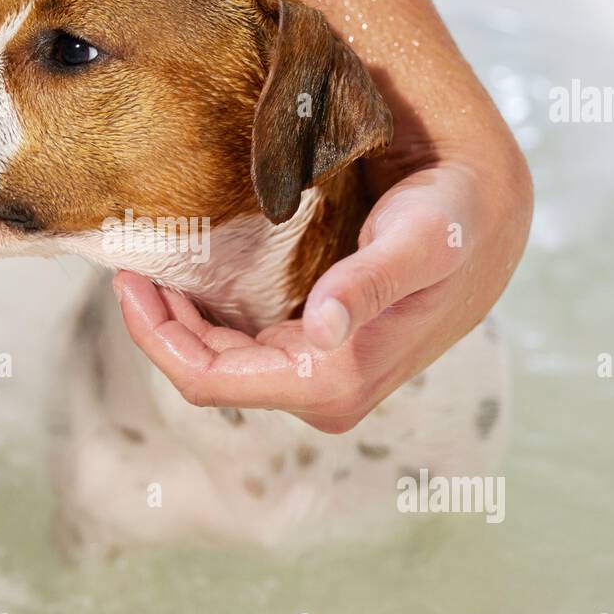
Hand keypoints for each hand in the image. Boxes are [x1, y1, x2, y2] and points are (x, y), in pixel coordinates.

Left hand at [113, 146, 531, 432]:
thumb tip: (323, 328)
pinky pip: (242, 345)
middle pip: (208, 373)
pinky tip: (193, 275)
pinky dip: (209, 313)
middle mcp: (322, 392)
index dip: (157, 338)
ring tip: (151, 265)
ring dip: (180, 320)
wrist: (487, 220)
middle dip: (160, 327)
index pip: (212, 380)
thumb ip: (371, 282)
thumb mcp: (420, 241)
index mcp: (334, 381)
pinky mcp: (316, 354)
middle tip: (128, 265)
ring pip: (220, 361)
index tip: (125, 282)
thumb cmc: (455, 225)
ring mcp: (318, 376)